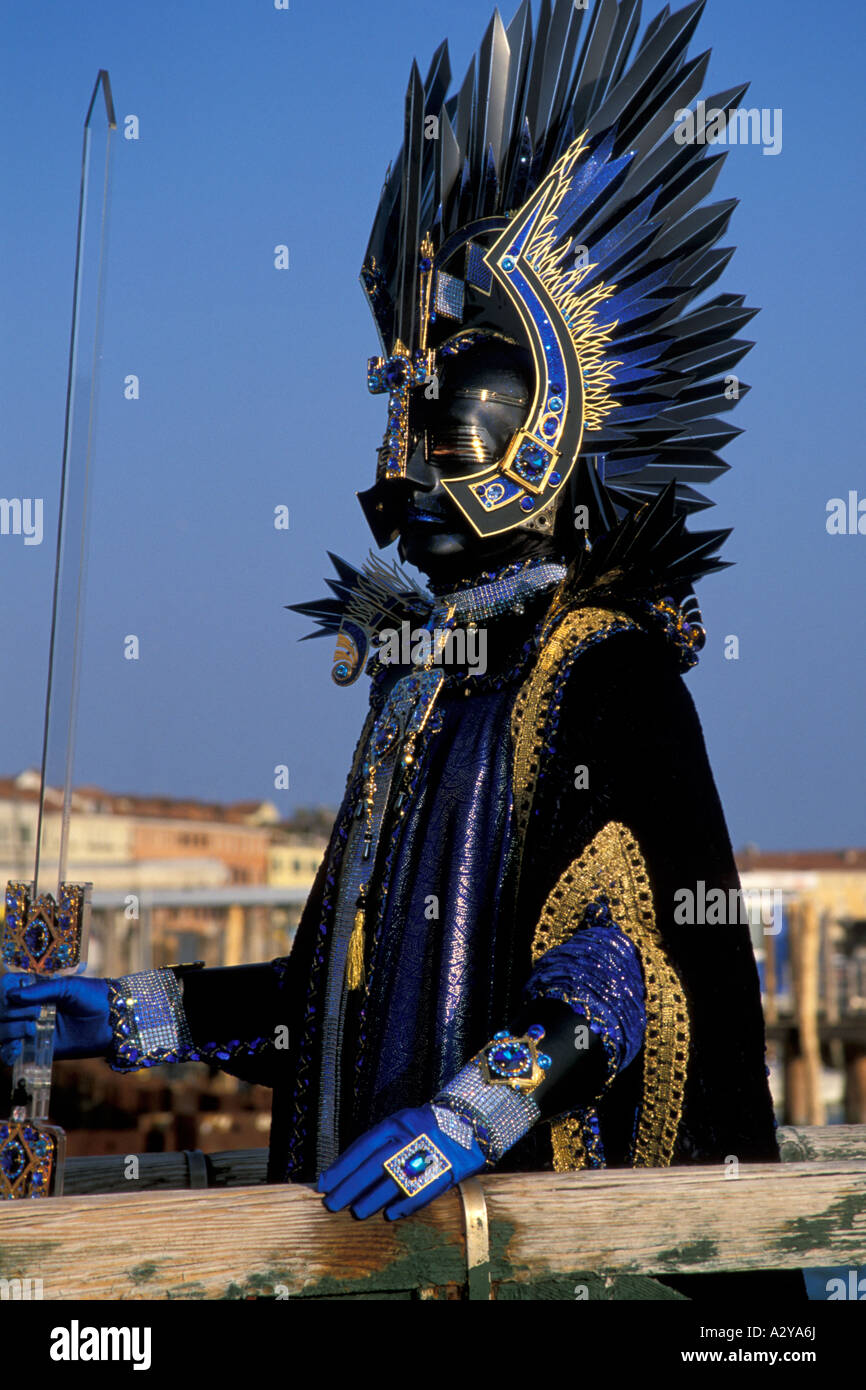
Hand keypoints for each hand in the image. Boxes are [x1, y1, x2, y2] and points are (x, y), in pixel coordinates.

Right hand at [0, 973, 111, 1064]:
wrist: (113, 1021)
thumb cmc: (93, 997)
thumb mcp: (68, 987)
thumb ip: (40, 991)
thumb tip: (11, 996)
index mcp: (36, 990)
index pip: (7, 988)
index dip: (5, 992)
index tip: (12, 996)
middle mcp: (30, 1009)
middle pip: (2, 1012)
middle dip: (10, 1013)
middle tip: (34, 1014)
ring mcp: (32, 1029)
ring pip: (3, 1032)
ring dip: (8, 1032)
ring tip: (30, 1030)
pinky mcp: (38, 1048)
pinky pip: (12, 1054)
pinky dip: (8, 1052)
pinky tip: (17, 1048)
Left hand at [317, 1104, 485, 1220]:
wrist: (469, 1121)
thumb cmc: (425, 1127)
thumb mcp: (401, 1123)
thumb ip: (379, 1143)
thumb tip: (346, 1170)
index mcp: (396, 1123)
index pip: (363, 1147)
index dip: (342, 1167)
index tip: (324, 1183)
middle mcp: (410, 1138)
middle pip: (374, 1165)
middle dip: (350, 1187)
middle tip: (332, 1203)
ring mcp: (428, 1154)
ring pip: (394, 1180)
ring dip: (373, 1199)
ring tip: (357, 1212)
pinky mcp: (445, 1170)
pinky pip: (421, 1191)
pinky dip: (405, 1204)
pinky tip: (391, 1214)